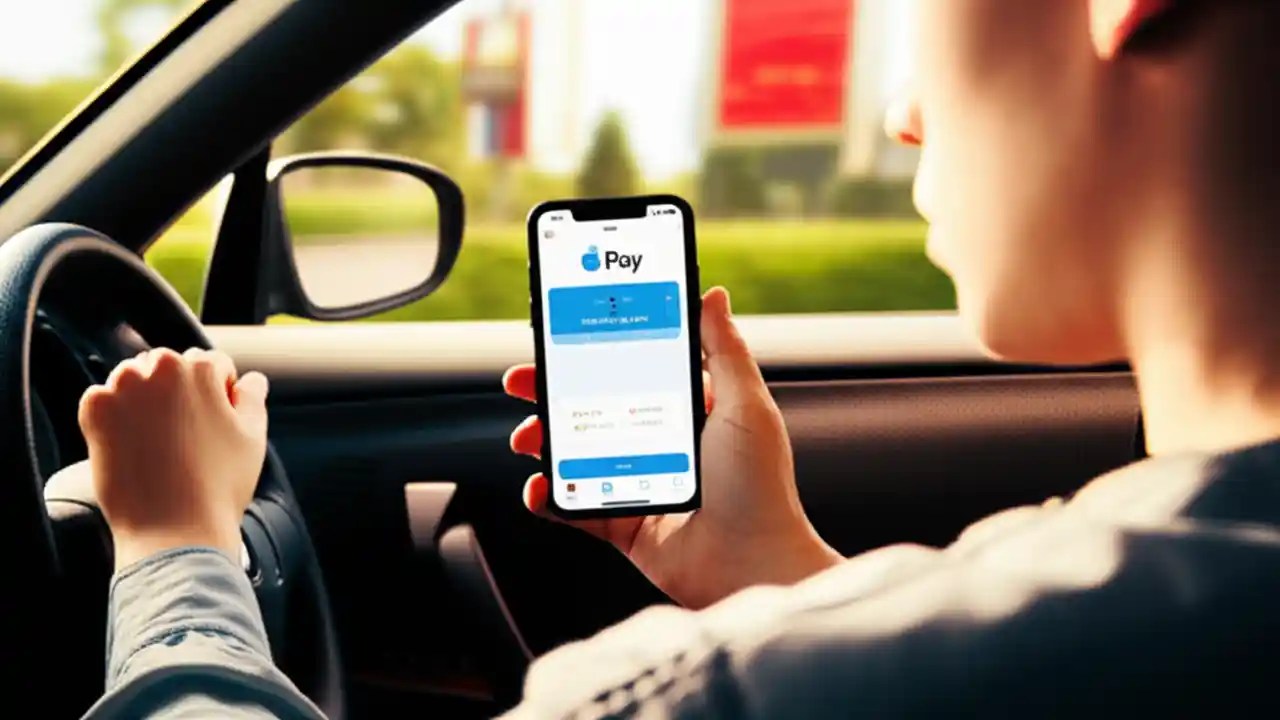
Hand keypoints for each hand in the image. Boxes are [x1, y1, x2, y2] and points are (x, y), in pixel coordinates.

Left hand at [78, 348, 269, 571]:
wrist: (172, 529)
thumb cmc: (218, 485)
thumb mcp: (252, 437)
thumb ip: (252, 398)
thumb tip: (252, 379)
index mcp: (199, 369)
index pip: (213, 365)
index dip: (221, 395)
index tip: (215, 424)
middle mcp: (157, 369)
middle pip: (171, 368)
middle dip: (179, 392)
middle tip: (188, 435)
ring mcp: (121, 389)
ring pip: (136, 380)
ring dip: (146, 400)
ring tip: (160, 442)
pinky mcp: (94, 412)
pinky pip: (104, 400)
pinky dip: (116, 417)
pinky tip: (135, 446)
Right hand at [505, 287, 839, 608]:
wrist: (753, 564)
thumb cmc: (761, 487)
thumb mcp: (747, 404)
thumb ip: (725, 349)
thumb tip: (712, 296)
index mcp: (689, 411)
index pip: (633, 369)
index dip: (595, 350)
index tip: (562, 332)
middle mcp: (660, 444)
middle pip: (592, 408)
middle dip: (551, 392)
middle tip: (524, 380)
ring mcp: (638, 483)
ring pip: (575, 454)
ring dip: (543, 442)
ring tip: (529, 438)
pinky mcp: (624, 525)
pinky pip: (575, 508)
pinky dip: (550, 498)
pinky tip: (540, 488)